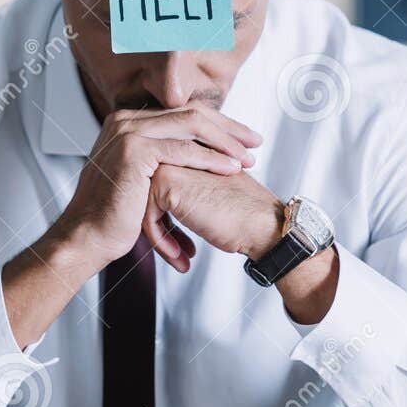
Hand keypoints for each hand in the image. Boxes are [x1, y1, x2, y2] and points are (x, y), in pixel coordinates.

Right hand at [46, 104, 261, 275]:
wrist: (87, 236)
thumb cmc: (113, 215)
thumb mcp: (138, 178)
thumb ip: (158, 161)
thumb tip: (187, 156)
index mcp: (128, 122)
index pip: (182, 113)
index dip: (217, 124)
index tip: (244, 139)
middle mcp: (125, 120)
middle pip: (190, 113)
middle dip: (228, 128)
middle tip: (255, 141)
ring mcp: (127, 132)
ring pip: (190, 125)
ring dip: (225, 141)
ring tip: (248, 158)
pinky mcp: (133, 151)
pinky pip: (181, 149)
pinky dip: (209, 158)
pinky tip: (230, 168)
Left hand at [149, 167, 338, 323]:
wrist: (263, 226)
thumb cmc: (243, 215)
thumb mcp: (209, 193)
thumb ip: (185, 189)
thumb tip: (154, 212)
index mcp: (187, 148)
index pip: (157, 187)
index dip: (166, 220)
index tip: (181, 244)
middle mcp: (175, 150)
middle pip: (147, 196)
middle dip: (160, 229)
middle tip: (180, 254)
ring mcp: (168, 162)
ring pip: (143, 206)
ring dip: (161, 238)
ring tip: (181, 258)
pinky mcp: (165, 182)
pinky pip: (147, 217)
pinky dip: (162, 242)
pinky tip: (182, 258)